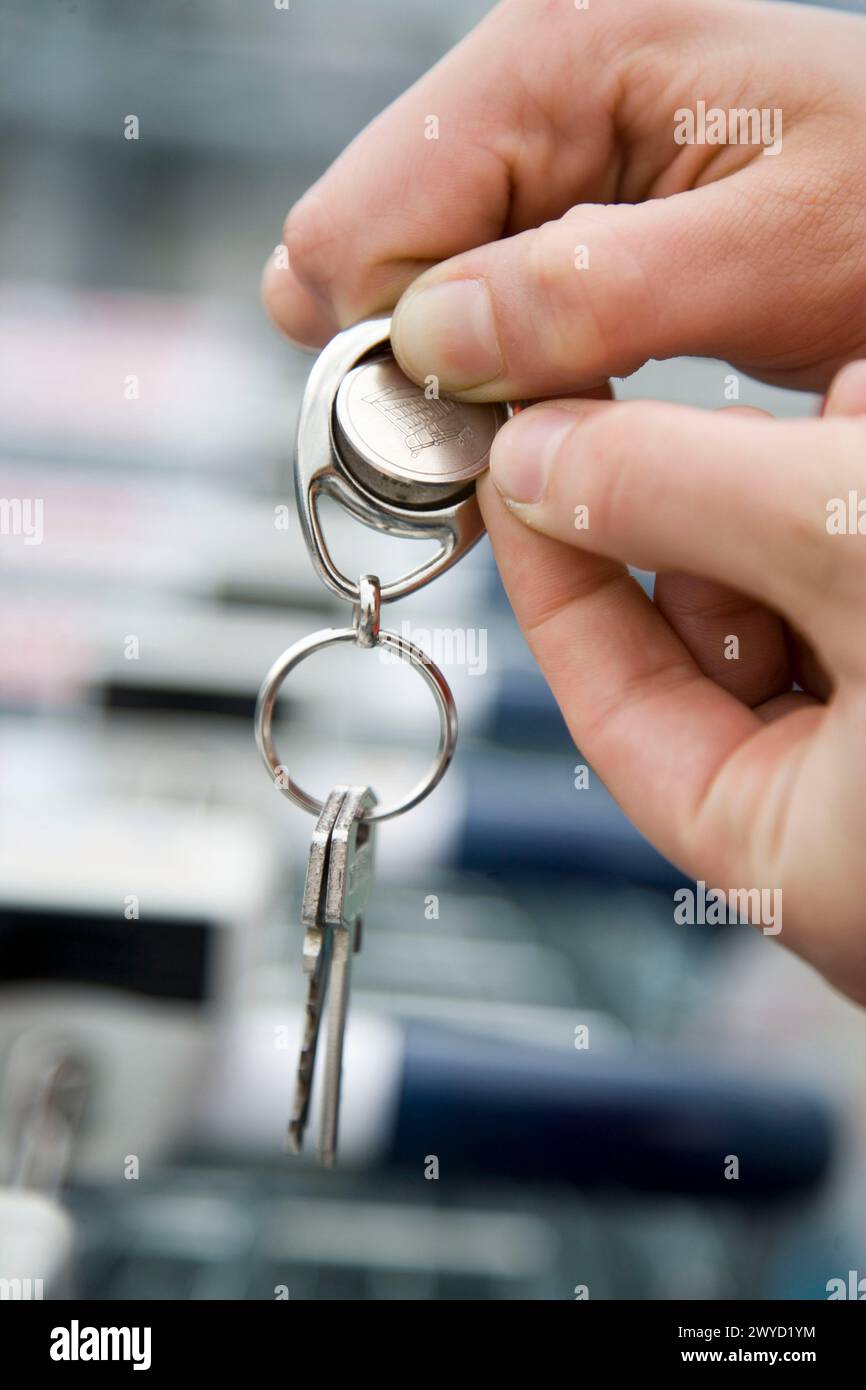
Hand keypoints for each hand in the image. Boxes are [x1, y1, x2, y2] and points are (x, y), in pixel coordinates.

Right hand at [264, 0, 865, 396]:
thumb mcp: (765, 259)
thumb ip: (587, 294)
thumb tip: (425, 341)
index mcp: (561, 50)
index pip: (363, 221)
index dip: (389, 352)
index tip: (454, 450)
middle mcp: (529, 74)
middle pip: (367, 248)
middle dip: (414, 361)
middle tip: (500, 440)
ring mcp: (536, 131)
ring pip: (408, 278)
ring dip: (454, 368)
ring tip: (540, 413)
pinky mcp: (553, 189)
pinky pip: (465, 287)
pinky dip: (489, 357)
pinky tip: (546, 387)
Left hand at [479, 364, 865, 1003]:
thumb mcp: (853, 557)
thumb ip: (689, 498)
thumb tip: (544, 455)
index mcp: (795, 858)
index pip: (618, 704)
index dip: (558, 570)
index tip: (523, 459)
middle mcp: (855, 815)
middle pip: (720, 636)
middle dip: (706, 508)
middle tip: (689, 413)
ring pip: (816, 600)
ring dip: (808, 493)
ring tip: (836, 416)